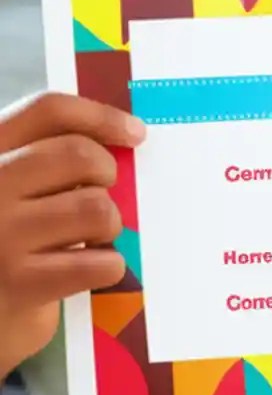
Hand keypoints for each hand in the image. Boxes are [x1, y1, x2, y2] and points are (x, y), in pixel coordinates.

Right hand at [0, 93, 145, 376]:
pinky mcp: (20, 284)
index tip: (135, 133)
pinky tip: (86, 269)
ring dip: (109, 225)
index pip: (47, 111)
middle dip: (107, 175)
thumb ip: (44, 158)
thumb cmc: (4, 242)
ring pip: (96, 208)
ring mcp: (0, 236)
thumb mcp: (10, 187)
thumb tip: (122, 138)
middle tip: (102, 195)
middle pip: (79, 154)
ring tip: (90, 238)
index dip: (101, 116)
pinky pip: (100, 262)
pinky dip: (107, 265)